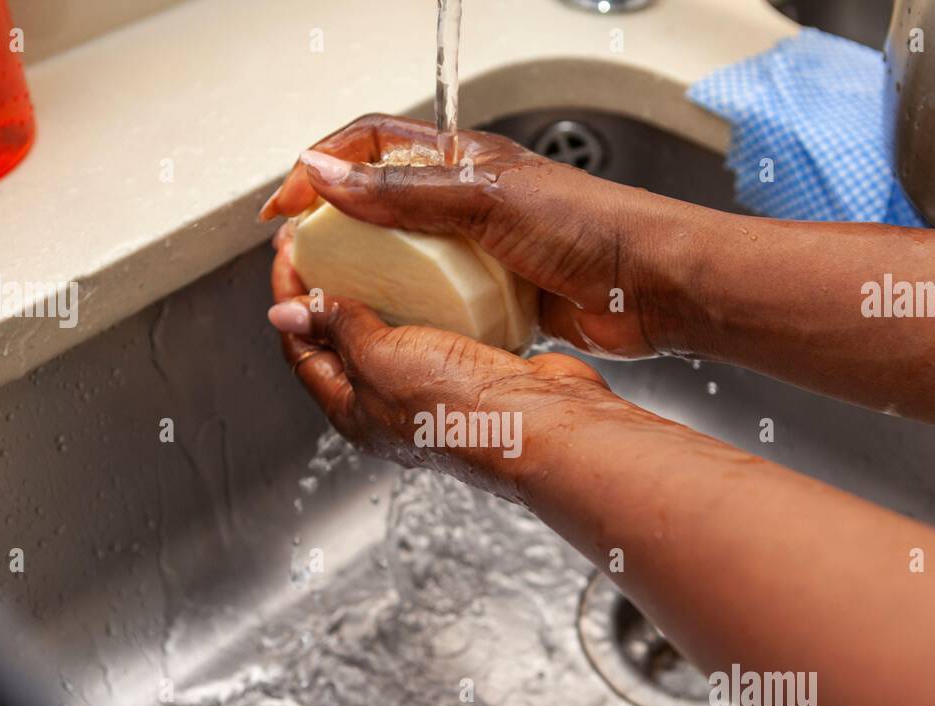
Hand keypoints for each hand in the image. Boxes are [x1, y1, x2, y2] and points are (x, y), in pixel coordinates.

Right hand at [260, 113, 696, 359]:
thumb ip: (402, 191)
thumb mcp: (484, 200)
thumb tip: (327, 174)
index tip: (283, 210)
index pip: (368, 148)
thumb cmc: (589, 226)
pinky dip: (409, 314)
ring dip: (367, 277)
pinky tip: (392, 329)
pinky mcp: (492, 294)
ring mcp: (476, 249)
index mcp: (459, 160)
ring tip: (336, 299)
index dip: (318, 169)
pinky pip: (435, 303)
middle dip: (332, 230)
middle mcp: (463, 201)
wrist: (650, 286)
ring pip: (402, 259)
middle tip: (302, 261)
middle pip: (376, 206)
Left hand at [267, 223, 616, 499]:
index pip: (301, 350)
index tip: (290, 251)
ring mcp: (433, 390)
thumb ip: (337, 328)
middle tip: (330, 241)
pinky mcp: (474, 371)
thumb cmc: (457, 409)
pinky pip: (441, 329)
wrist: (539, 424)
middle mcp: (389, 407)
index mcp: (353, 412)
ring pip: (395, 332)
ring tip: (379, 247)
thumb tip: (287, 313)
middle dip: (333, 290)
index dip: (290, 300)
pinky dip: (432, 300)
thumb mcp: (378, 357)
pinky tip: (436, 274)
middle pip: (344, 340)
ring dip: (385, 292)